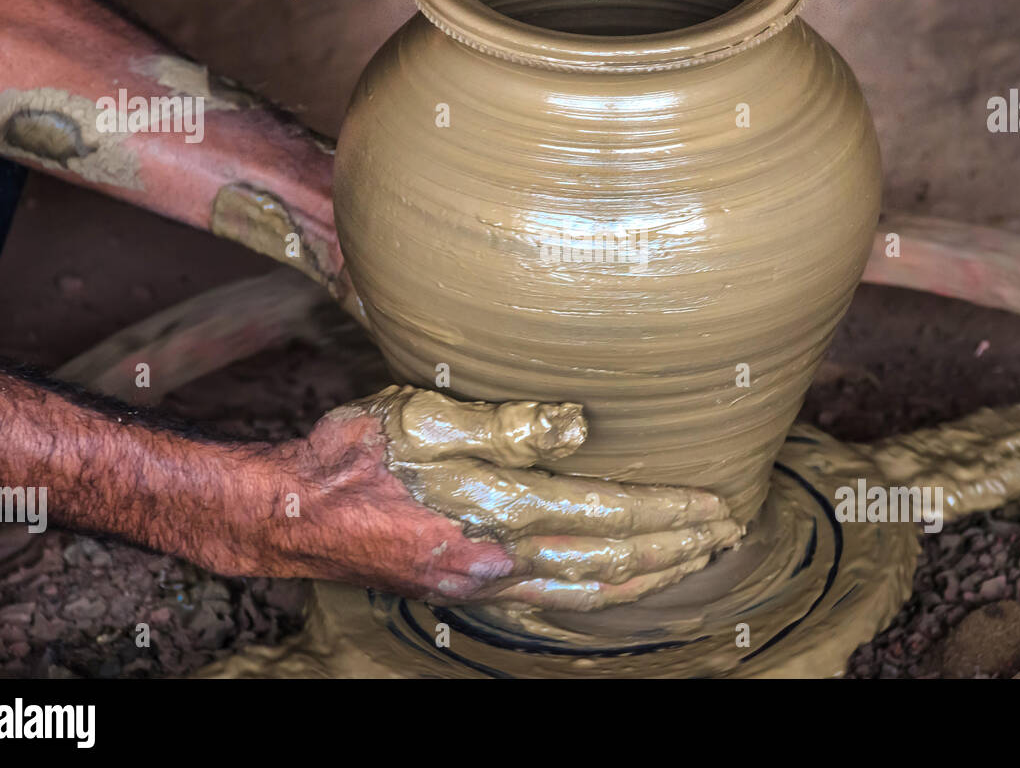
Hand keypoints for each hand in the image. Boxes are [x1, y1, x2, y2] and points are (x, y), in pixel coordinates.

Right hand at [253, 386, 742, 609]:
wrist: (294, 515)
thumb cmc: (357, 455)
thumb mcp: (425, 415)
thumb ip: (507, 422)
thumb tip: (580, 428)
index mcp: (499, 507)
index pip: (610, 512)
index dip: (667, 510)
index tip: (714, 504)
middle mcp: (502, 557)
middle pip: (613, 558)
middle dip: (675, 546)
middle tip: (725, 531)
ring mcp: (487, 582)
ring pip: (590, 590)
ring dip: (649, 575)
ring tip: (691, 560)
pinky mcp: (471, 590)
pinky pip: (552, 603)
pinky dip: (599, 599)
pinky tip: (619, 590)